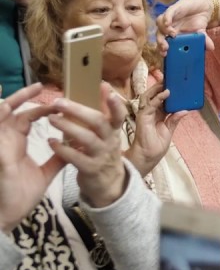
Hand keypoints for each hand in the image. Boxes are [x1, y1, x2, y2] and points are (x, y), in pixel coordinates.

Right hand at [0, 84, 61, 232]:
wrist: (9, 214)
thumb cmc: (21, 194)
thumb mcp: (46, 172)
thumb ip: (59, 158)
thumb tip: (78, 147)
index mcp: (16, 143)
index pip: (27, 118)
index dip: (41, 108)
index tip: (58, 102)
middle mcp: (6, 140)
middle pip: (13, 111)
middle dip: (25, 97)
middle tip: (40, 86)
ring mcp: (0, 144)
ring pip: (0, 115)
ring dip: (12, 101)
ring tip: (29, 90)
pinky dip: (0, 115)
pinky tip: (6, 106)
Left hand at [49, 83, 128, 208]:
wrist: (109, 184)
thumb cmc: (103, 152)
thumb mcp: (107, 133)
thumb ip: (104, 111)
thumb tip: (103, 85)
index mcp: (114, 130)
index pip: (119, 114)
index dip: (113, 102)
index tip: (105, 86)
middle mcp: (110, 141)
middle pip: (99, 122)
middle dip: (79, 111)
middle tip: (60, 102)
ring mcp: (101, 155)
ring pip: (87, 139)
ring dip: (68, 127)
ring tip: (51, 119)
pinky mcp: (90, 169)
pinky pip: (75, 157)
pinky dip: (62, 149)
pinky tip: (50, 141)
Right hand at [125, 82, 186, 176]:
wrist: (148, 157)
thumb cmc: (156, 146)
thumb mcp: (169, 131)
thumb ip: (174, 119)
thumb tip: (185, 110)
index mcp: (156, 115)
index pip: (161, 99)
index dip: (165, 90)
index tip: (173, 83)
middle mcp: (150, 112)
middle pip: (153, 95)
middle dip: (160, 86)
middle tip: (169, 78)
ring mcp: (145, 114)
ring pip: (149, 96)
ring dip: (158, 88)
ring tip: (167, 82)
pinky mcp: (143, 117)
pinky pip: (150, 104)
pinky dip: (158, 98)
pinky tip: (166, 93)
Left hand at [156, 0, 219, 52]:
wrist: (202, 6)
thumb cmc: (199, 20)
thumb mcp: (202, 32)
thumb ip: (204, 40)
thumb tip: (211, 48)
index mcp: (174, 34)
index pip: (164, 42)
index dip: (162, 49)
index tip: (165, 55)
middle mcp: (170, 27)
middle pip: (159, 35)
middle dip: (160, 42)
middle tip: (166, 48)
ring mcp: (170, 18)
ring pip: (160, 24)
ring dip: (163, 30)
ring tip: (172, 34)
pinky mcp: (173, 9)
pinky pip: (166, 14)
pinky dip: (166, 18)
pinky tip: (168, 23)